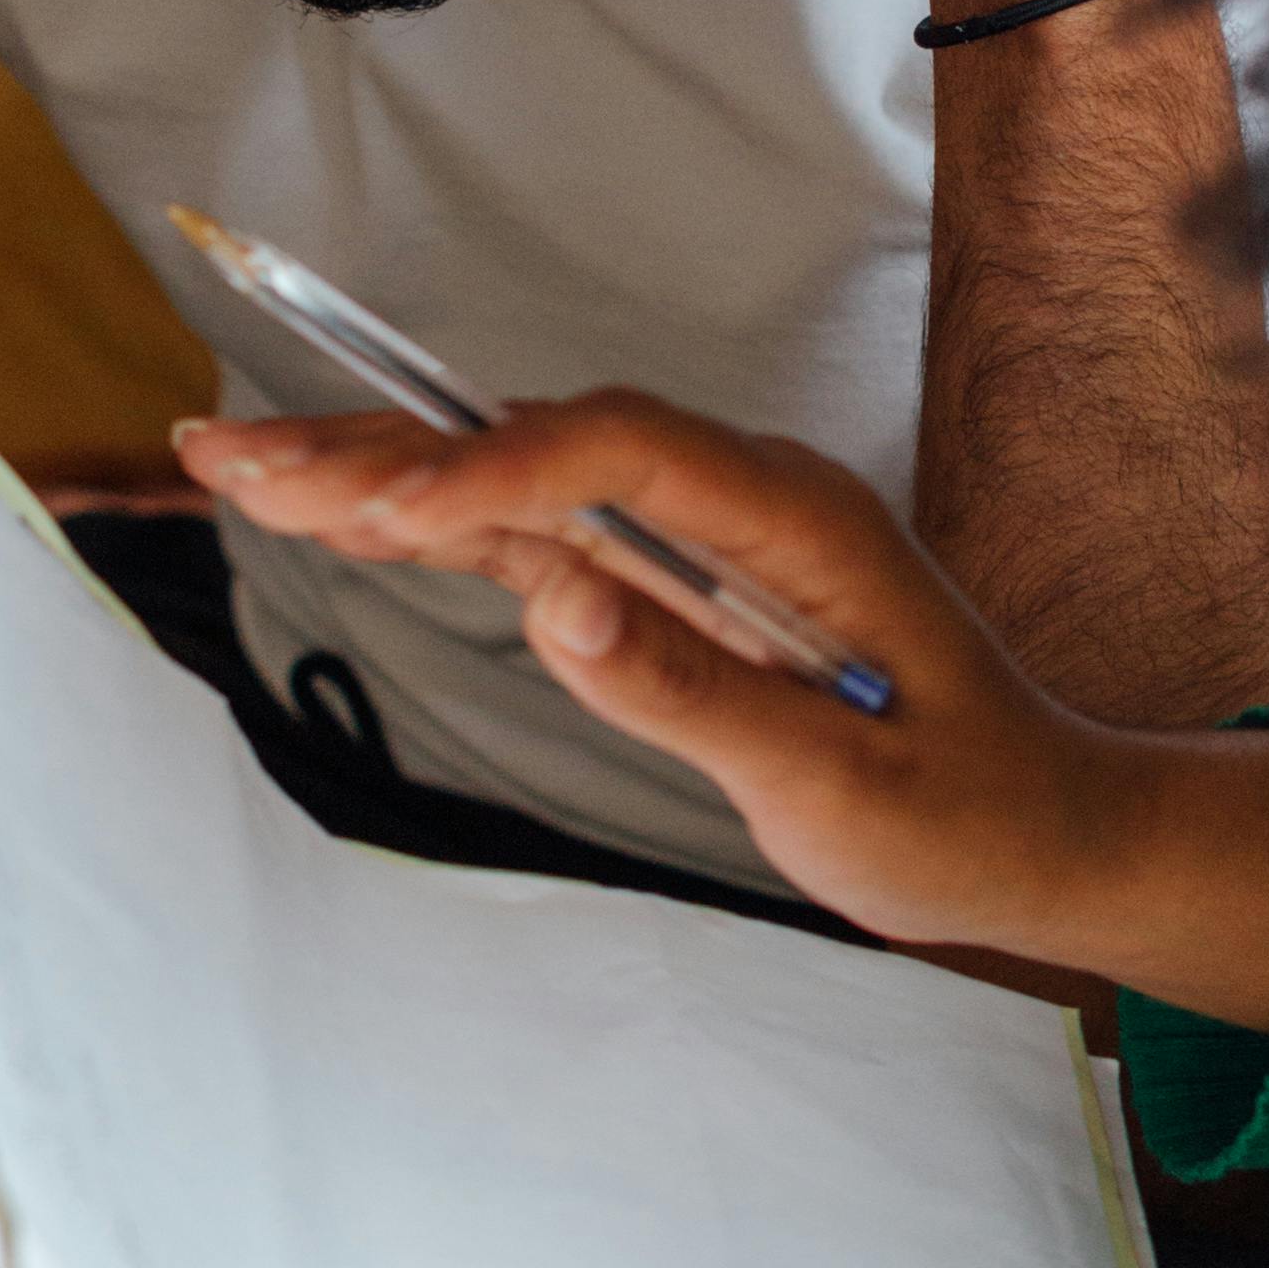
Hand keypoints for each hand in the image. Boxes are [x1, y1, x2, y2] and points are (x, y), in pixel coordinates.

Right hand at [179, 383, 1122, 963]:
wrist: (1041, 829)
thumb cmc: (962, 811)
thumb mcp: (837, 781)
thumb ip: (691, 690)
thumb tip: (553, 607)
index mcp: (792, 514)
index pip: (612, 452)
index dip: (483, 471)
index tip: (373, 512)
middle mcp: (736, 494)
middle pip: (535, 438)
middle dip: (379, 444)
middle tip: (228, 444)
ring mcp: (698, 531)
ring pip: (516, 477)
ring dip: (377, 472)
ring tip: (234, 462)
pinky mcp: (670, 579)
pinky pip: (536, 533)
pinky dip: (433, 527)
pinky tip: (336, 517)